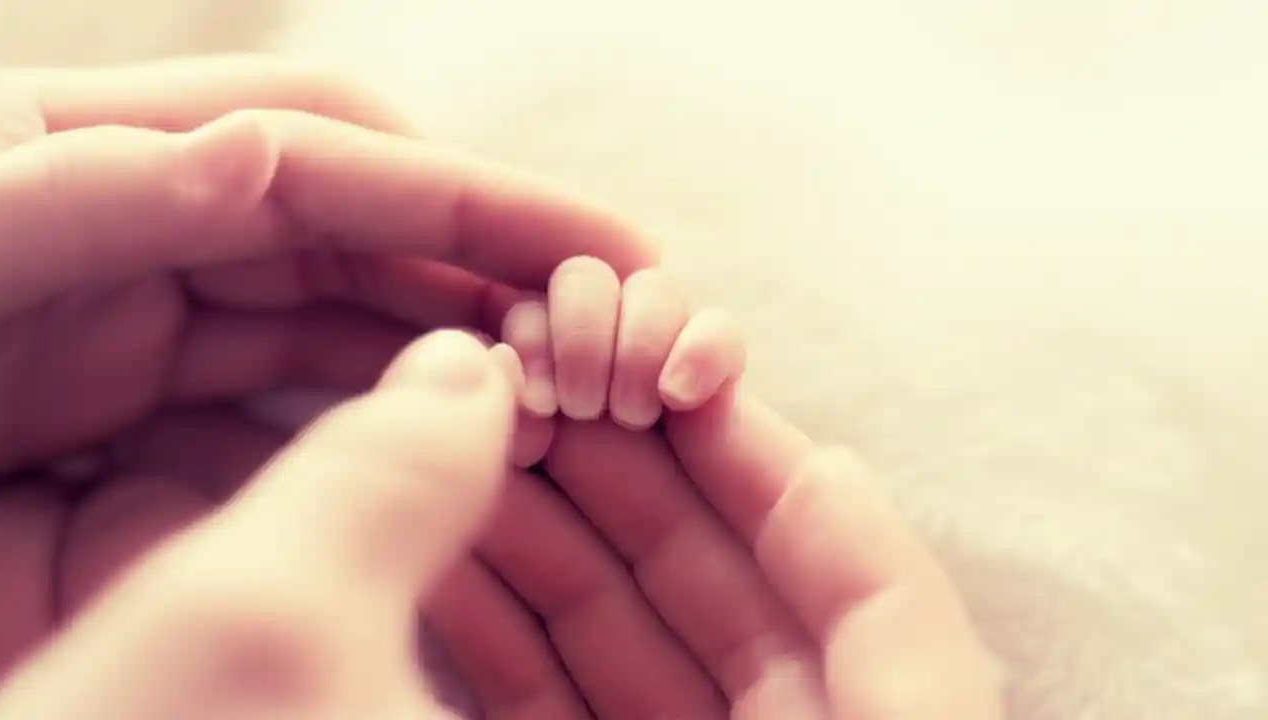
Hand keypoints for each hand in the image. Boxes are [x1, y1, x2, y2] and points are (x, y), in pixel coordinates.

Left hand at [0, 55, 651, 712]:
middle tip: (632, 335)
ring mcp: (161, 328)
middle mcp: (160, 232)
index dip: (484, 200)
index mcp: (114, 158)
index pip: (340, 157)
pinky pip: (306, 403)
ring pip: (359, 322)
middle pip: (377, 234)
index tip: (615, 248)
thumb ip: (91, 193)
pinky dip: (392, 417)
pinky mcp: (154, 415)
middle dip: (509, 273)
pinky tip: (464, 443)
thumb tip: (268, 151)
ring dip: (470, 350)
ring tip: (576, 396)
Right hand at [432, 257, 1004, 717]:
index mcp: (850, 695)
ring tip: (465, 443)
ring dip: (522, 528)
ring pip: (588, 621)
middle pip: (671, 568)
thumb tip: (829, 464)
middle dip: (597, 464)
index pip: (782, 546)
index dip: (718, 446)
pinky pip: (528, 691)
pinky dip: (482, 624)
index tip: (647, 361)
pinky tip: (439, 553)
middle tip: (524, 381)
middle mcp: (754, 713)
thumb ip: (884, 602)